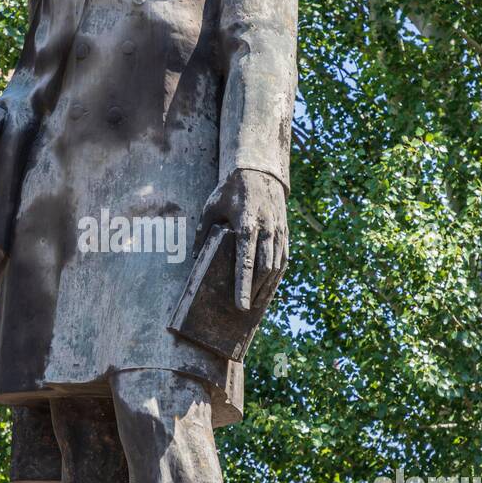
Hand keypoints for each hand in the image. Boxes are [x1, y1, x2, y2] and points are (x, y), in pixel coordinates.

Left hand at [193, 167, 287, 310]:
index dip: (243, 285)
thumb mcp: (211, 206)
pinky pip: (283, 259)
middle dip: (255, 292)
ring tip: (256, 304)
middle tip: (245, 310)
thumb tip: (196, 257)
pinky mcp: (285, 232)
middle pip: (263, 268)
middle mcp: (266, 229)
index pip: (246, 261)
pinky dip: (277, 276)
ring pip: (276, 266)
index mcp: (246, 223)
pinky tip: (269, 288)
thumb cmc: (230, 190)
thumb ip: (202, 232)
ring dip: (267, 287)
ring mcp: (279, 231)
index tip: (240, 305)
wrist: (260, 172)